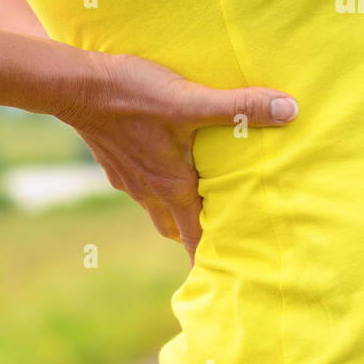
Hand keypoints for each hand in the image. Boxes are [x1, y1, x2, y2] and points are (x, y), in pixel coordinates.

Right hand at [56, 51, 298, 264]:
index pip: (195, 237)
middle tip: (218, 236)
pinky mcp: (113, 162)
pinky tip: (160, 162)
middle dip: (194, 235)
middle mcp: (149, 190)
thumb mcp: (189, 100)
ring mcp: (127, 178)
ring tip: (195, 198)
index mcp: (171, 186)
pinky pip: (138, 184)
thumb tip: (289, 109)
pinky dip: (153, 183)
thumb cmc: (132, 96)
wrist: (74, 87)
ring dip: (174, 208)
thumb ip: (239, 106)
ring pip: (156, 207)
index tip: (228, 276)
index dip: (210, 259)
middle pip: (175, 227)